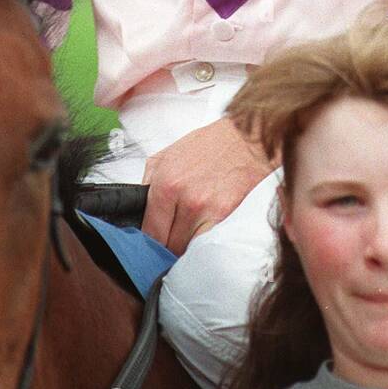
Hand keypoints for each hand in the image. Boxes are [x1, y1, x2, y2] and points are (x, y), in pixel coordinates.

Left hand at [141, 116, 275, 255]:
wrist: (246, 139)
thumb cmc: (210, 145)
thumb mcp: (169, 154)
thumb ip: (149, 181)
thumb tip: (141, 209)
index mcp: (165, 183)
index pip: (149, 231)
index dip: (150, 240)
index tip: (153, 241)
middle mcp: (184, 198)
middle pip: (167, 245)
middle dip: (168, 243)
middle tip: (173, 235)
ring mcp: (206, 210)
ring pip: (187, 248)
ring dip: (187, 244)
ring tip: (190, 231)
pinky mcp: (225, 216)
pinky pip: (207, 244)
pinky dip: (204, 243)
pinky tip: (206, 230)